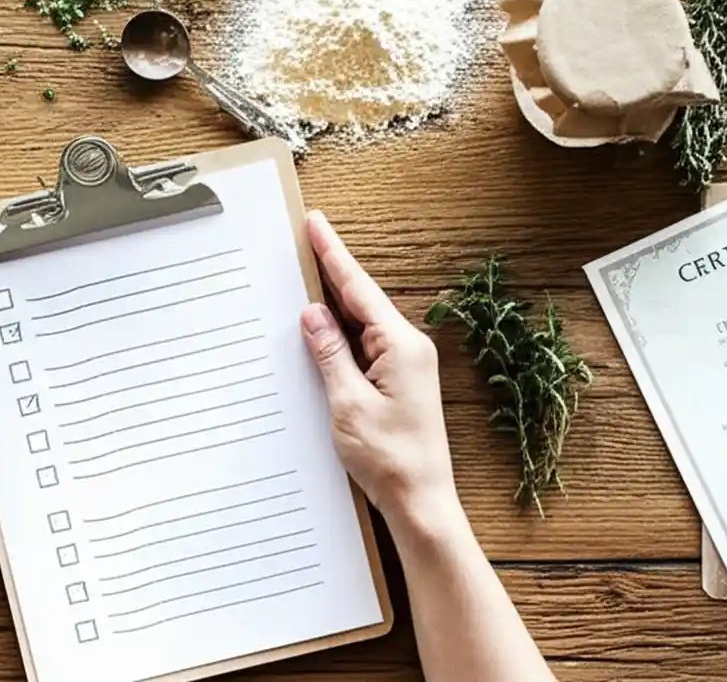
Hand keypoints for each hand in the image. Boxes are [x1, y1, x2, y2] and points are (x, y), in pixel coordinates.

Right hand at [300, 212, 457, 522]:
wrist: (421, 502)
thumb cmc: (390, 459)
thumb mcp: (348, 403)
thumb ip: (329, 354)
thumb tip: (313, 315)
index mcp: (401, 346)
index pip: (359, 288)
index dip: (333, 254)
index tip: (316, 224)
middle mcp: (408, 349)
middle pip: (361, 300)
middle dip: (331, 271)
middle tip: (304, 240)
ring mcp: (406, 366)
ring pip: (362, 323)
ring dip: (334, 304)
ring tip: (305, 276)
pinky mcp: (400, 383)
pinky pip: (366, 346)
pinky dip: (342, 335)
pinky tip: (322, 330)